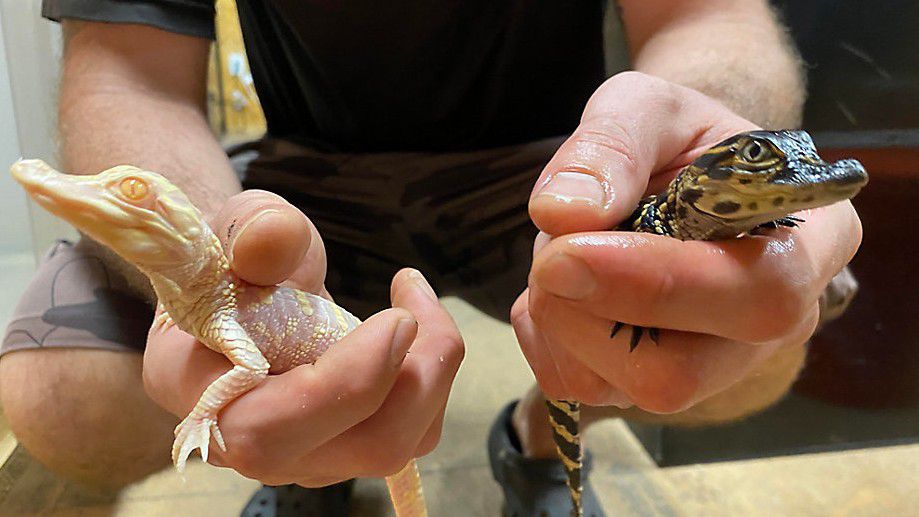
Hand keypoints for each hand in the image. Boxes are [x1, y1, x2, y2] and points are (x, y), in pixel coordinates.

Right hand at [143, 190, 464, 485]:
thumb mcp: (235, 224)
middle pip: (363, 447)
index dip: (346, 382)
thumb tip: (274, 238)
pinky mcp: (349, 442)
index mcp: (204, 399)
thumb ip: (251, 227)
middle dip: (416, 376)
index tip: (395, 318)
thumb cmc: (232, 258)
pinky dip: (432, 374)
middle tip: (414, 302)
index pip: (271, 431)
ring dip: (432, 370)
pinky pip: (413, 428)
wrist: (238, 287)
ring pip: (398, 443)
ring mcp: (311, 454)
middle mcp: (258, 449)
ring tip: (415, 294)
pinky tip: (415, 319)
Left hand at [512, 72, 861, 411]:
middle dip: (589, 316)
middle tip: (548, 255)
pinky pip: (581, 388)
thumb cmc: (675, 138)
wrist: (667, 174)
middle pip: (682, 374)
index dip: (657, 284)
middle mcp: (777, 323)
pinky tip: (559, 290)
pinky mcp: (655, 384)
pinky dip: (546, 339)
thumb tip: (563, 212)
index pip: (760, 294)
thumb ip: (611, 143)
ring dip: (561, 322)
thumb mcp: (647, 106)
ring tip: (562, 256)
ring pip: (621, 389)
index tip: (566, 251)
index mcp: (811, 242)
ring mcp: (717, 366)